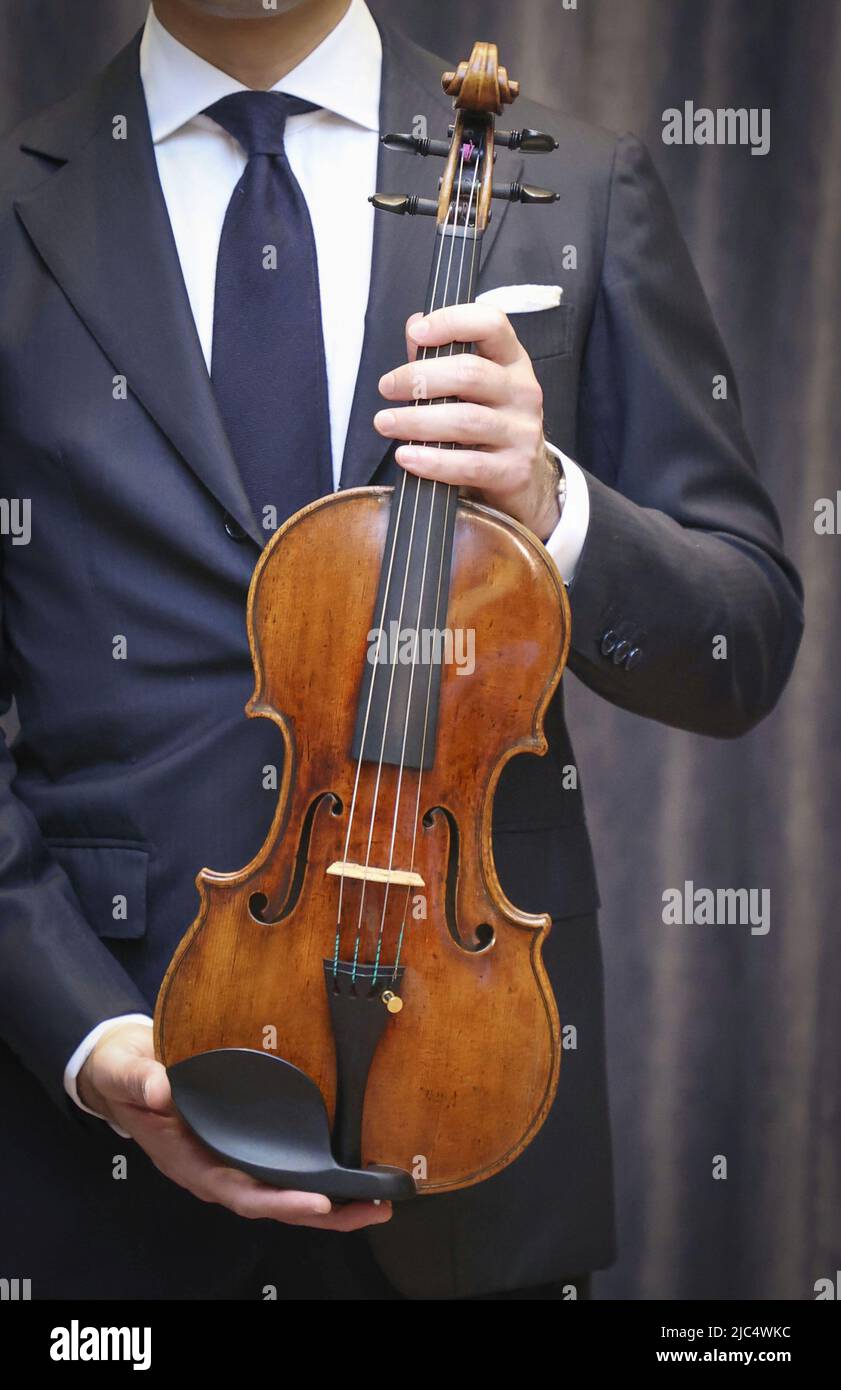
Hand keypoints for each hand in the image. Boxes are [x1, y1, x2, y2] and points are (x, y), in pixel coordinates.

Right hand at [77, 1021, 390, 1231]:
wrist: (124, 1068)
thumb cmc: (127, 1076)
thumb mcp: (127, 1074)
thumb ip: (142, 1081)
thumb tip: (160, 1089)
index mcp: (190, 1162)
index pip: (239, 1192)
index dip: (278, 1201)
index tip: (317, 1202)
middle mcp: (217, 1168)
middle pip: (274, 1202)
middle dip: (324, 1213)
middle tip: (370, 1211)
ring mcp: (233, 1158)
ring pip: (285, 1190)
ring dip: (331, 1201)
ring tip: (376, 1203)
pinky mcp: (246, 1142)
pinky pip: (284, 1166)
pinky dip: (318, 1173)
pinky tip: (351, 1173)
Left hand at [375, 305, 561, 540]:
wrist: (524, 480)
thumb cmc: (487, 424)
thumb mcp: (470, 388)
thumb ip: (441, 357)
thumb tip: (414, 325)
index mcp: (512, 361)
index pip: (491, 324)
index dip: (453, 322)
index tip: (417, 334)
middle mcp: (523, 392)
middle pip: (470, 373)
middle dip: (420, 378)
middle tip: (386, 387)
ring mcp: (522, 432)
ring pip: (466, 420)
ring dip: (417, 421)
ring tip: (385, 423)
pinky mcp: (514, 471)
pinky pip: (469, 465)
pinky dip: (433, 462)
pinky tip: (407, 457)